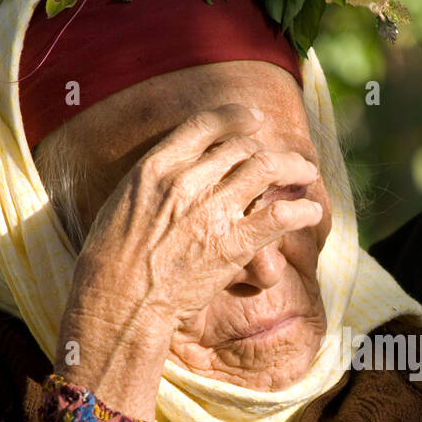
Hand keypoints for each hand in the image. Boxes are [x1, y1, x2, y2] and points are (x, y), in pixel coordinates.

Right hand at [56, 104, 321, 418]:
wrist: (118, 303)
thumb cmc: (110, 261)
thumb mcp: (121, 203)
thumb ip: (152, 182)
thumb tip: (173, 174)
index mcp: (155, 166)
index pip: (205, 125)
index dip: (236, 118)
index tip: (254, 119)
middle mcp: (186, 180)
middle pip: (241, 147)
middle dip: (267, 150)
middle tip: (284, 161)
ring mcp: (212, 210)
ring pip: (267, 169)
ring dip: (293, 169)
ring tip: (308, 175)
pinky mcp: (233, 244)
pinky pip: (279, 215)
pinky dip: (301, 210)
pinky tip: (311, 213)